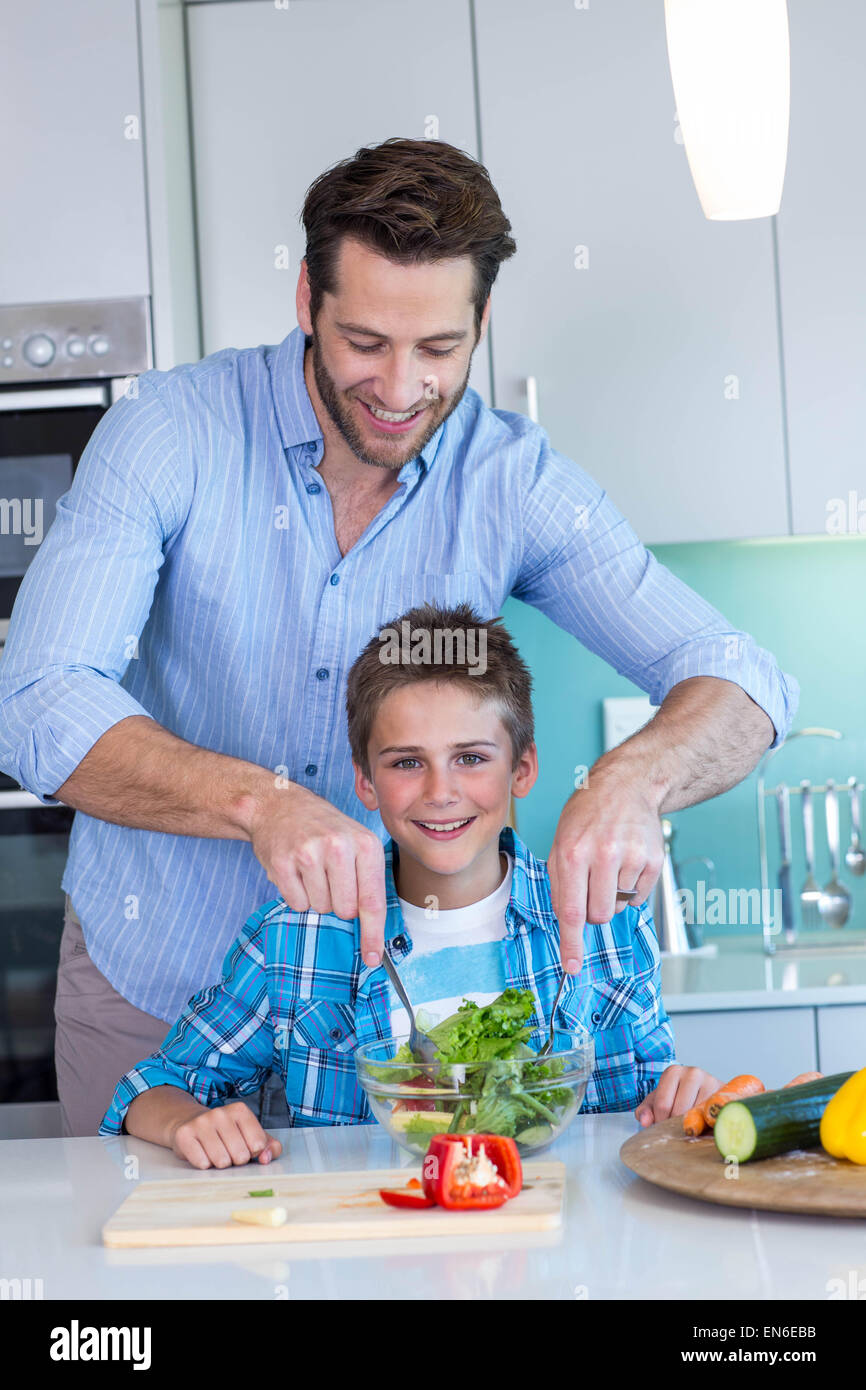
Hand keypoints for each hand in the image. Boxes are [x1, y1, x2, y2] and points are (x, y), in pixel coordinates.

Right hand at [169, 1100, 283, 1169]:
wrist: (190, 1123)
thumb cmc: (225, 1133)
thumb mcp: (249, 1134)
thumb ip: (268, 1146)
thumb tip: (266, 1158)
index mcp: (240, 1110)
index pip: (258, 1144)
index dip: (252, 1152)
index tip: (244, 1146)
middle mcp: (220, 1113)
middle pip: (240, 1155)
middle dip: (236, 1160)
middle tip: (227, 1150)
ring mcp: (201, 1122)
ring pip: (222, 1161)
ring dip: (220, 1163)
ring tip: (215, 1152)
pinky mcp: (185, 1135)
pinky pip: (202, 1163)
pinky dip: (204, 1164)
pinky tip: (202, 1153)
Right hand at [245, 784, 385, 965]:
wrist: (279, 804)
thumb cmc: (323, 828)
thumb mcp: (356, 842)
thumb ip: (367, 881)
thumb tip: (373, 932)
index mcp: (365, 844)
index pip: (372, 901)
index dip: (373, 935)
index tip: (372, 958)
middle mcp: (339, 847)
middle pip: (345, 910)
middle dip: (338, 903)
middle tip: (330, 877)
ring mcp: (309, 854)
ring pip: (320, 908)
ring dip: (316, 897)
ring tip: (311, 869)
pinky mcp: (283, 863)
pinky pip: (296, 903)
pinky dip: (296, 894)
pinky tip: (295, 871)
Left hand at [548, 767, 663, 972]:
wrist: (625, 786)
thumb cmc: (587, 815)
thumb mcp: (560, 842)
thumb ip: (560, 882)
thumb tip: (566, 921)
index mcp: (573, 852)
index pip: (571, 910)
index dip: (572, 943)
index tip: (573, 967)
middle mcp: (604, 855)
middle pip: (599, 915)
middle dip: (593, 911)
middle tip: (592, 886)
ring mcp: (632, 857)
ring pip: (620, 906)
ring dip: (613, 894)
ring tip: (610, 863)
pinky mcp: (654, 860)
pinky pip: (639, 897)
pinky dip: (631, 888)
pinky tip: (626, 862)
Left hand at [634, 1065, 721, 1126]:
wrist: (706, 1094)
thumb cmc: (677, 1098)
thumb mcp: (657, 1102)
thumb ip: (645, 1111)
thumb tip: (645, 1121)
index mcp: (673, 1072)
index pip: (663, 1104)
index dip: (661, 1121)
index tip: (663, 1126)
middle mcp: (693, 1073)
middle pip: (680, 1110)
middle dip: (675, 1125)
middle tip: (677, 1129)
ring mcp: (711, 1082)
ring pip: (697, 1114)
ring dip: (692, 1126)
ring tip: (690, 1127)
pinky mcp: (725, 1094)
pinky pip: (713, 1115)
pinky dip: (707, 1124)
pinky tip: (703, 1126)